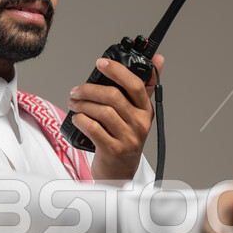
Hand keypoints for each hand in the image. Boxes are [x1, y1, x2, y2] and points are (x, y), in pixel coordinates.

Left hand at [67, 54, 164, 182]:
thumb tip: (158, 59)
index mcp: (146, 110)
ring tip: (73, 104)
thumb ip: (144, 87)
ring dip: (82, 104)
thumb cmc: (125, 139)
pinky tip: (77, 118)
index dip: (117, 71)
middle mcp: (140, 124)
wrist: (120, 173)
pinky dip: (81, 120)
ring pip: (102, 111)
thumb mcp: (137, 113)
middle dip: (89, 89)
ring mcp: (127, 138)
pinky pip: (93, 128)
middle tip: (77, 91)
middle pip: (113, 96)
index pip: (135, 85)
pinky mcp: (113, 150)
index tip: (101, 63)